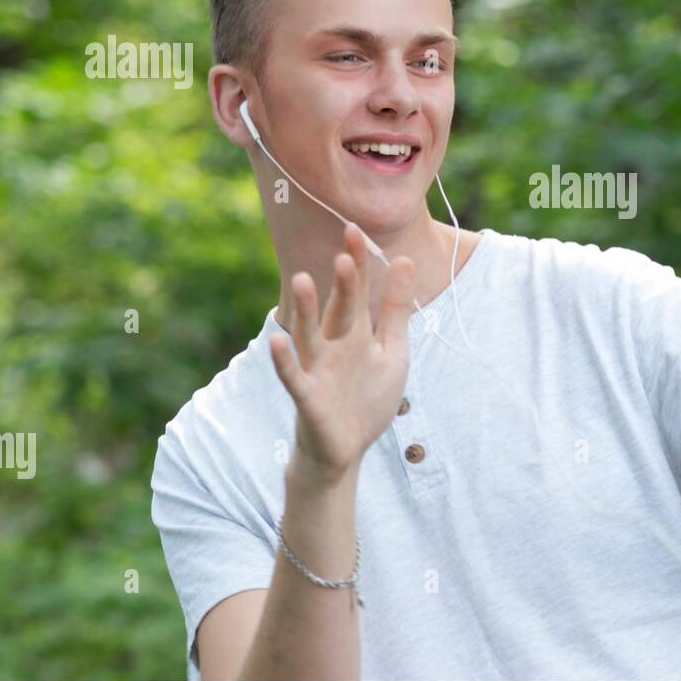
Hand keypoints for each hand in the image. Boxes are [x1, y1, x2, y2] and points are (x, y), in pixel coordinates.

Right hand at [270, 222, 415, 484]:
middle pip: (338, 309)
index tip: (356, 230)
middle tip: (345, 253)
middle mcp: (333, 345)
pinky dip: (284, 361)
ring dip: (306, 311)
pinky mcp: (308, 398)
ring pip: (309, 335)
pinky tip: (275, 341)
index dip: (358, 264)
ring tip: (302, 281)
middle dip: (343, 284)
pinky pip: (294, 376)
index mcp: (355, 333)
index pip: (356, 291)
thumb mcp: (392, 351)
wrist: (347, 450)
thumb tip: (405, 260)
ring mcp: (318, 370)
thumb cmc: (367, 398)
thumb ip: (395, 310)